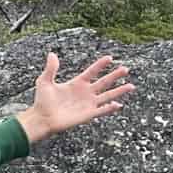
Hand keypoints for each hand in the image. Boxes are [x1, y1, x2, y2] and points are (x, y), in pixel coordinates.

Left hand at [19, 52, 133, 143]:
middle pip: (104, 82)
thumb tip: (52, 54)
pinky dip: (109, 108)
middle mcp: (85, 92)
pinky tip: (118, 104)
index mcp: (77, 83)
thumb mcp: (45, 81)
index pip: (92, 72)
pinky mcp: (88, 114)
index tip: (110, 58)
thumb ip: (51, 68)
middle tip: (125, 69)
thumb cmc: (42, 101)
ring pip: (107, 95)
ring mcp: (88, 103)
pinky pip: (102, 110)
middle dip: (115, 76)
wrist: (42, 118)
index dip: (100, 65)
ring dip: (119, 91)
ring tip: (131, 86)